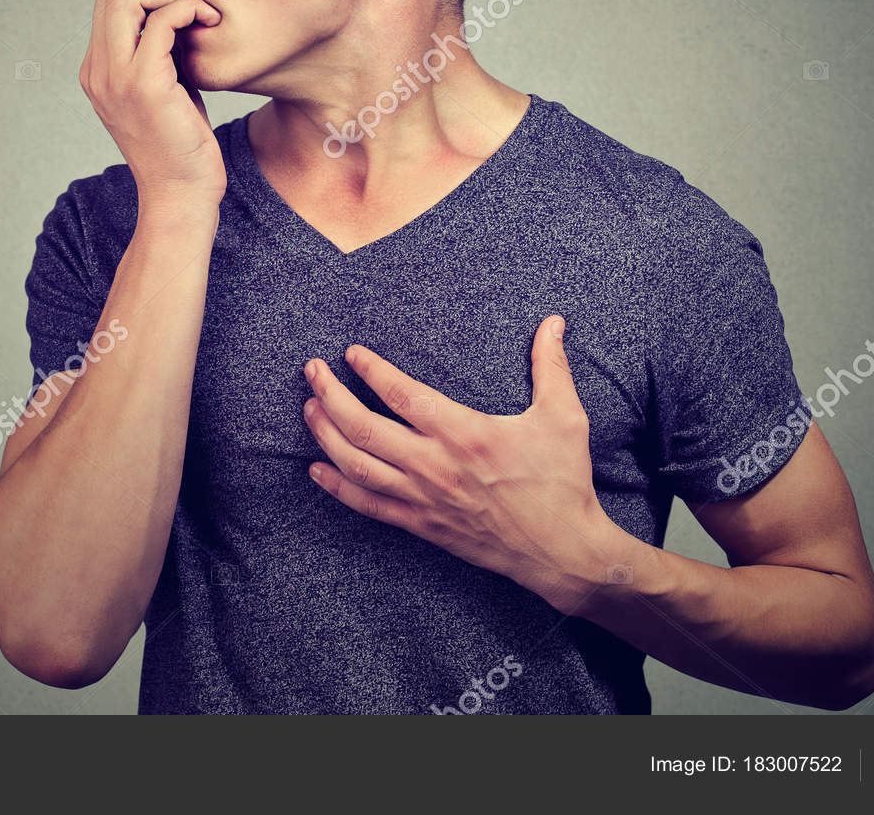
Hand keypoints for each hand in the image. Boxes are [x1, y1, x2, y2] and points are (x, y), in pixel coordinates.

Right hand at [79, 0, 225, 206]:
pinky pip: (161, 21)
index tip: (178, 12)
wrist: (180, 194)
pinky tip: (208, 22)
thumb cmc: (180, 144)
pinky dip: (187, 10)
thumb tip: (174, 13)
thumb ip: (158, 53)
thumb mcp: (162, 90)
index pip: (106, 1)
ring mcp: (117, 78)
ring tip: (200, 14)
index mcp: (97, 71)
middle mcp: (98, 72)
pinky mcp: (145, 86)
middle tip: (189, 8)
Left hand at [301, 315, 639, 611]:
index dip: (371, 371)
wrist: (562, 551)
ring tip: (309, 409)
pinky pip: (368, 506)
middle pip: (364, 426)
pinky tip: (317, 469)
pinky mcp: (422, 526)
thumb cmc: (563, 481)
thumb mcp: (564, 416)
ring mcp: (424, 498)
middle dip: (330, 395)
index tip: (351, 353)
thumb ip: (552, 365)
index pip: (401, 394)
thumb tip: (554, 321)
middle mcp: (435, 465)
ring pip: (357, 465)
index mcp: (464, 433)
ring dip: (326, 435)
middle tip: (311, 371)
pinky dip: (337, 487)